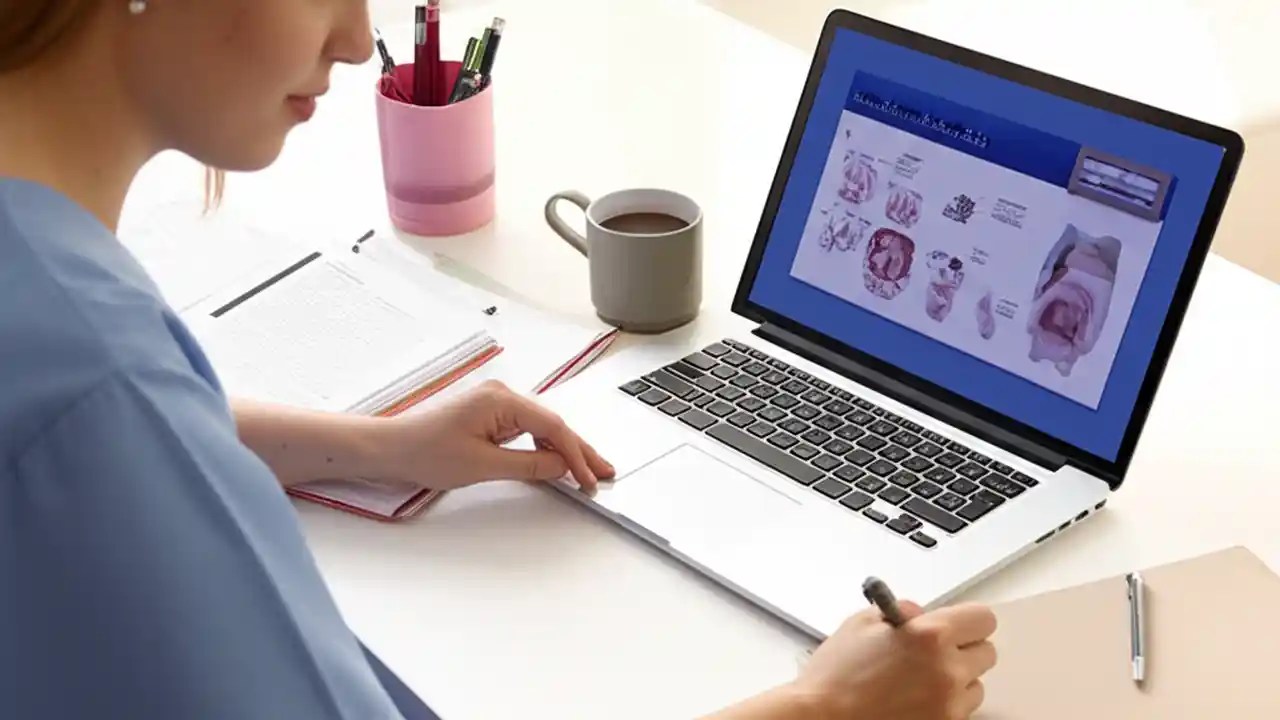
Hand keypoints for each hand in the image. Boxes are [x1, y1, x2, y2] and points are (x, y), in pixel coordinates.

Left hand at [377, 380, 613, 492]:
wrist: (389, 449)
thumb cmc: (424, 451)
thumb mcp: (482, 465)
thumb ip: (527, 465)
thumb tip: (560, 467)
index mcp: (502, 400)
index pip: (553, 427)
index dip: (575, 455)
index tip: (588, 478)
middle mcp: (502, 396)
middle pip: (552, 425)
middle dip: (579, 451)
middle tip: (603, 472)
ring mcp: (495, 405)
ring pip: (541, 429)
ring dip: (562, 451)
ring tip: (585, 472)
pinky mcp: (488, 417)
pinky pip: (525, 431)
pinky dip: (542, 449)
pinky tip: (554, 464)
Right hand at [793, 601, 996, 719]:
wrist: (822, 719)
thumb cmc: (836, 676)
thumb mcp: (861, 624)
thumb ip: (899, 611)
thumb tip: (920, 614)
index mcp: (930, 636)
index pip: (982, 619)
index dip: (967, 621)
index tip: (954, 625)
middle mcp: (947, 670)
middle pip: (987, 653)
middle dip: (963, 649)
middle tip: (934, 653)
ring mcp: (949, 705)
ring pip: (976, 686)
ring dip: (957, 680)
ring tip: (921, 681)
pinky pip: (961, 711)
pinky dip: (946, 705)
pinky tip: (916, 700)